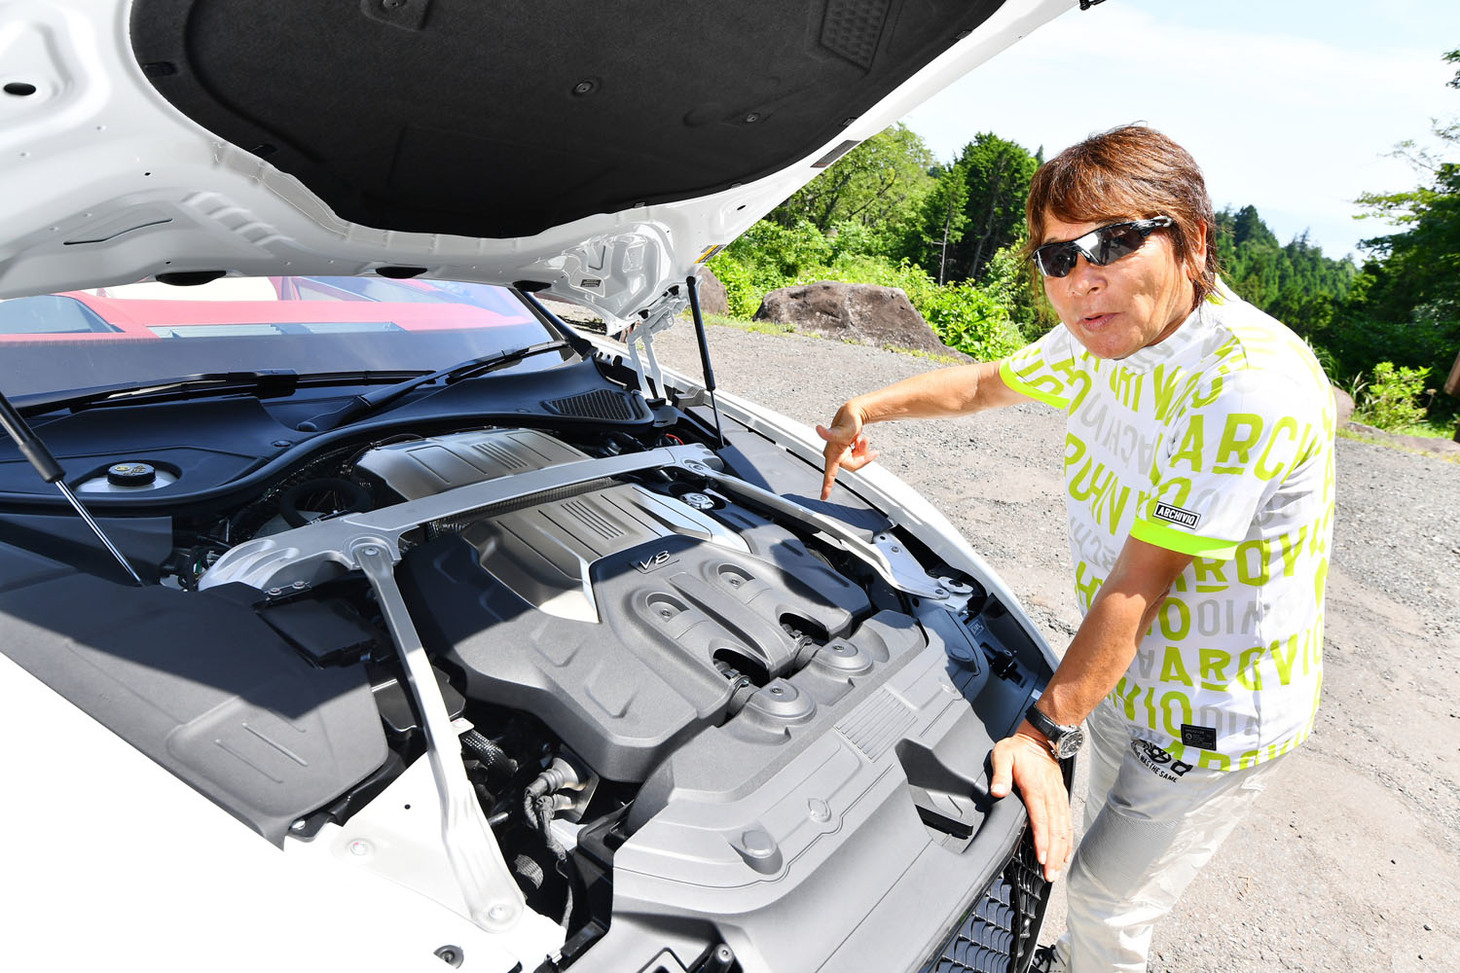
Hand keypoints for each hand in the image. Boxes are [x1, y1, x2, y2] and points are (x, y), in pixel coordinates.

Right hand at [817, 401, 878, 499]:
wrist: (854, 413)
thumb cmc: (848, 421)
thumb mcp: (842, 429)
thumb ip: (831, 433)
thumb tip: (819, 429)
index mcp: (832, 454)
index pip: (829, 473)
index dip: (826, 485)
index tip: (823, 497)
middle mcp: (835, 455)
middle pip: (852, 466)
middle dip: (861, 456)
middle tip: (865, 442)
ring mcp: (841, 454)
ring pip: (856, 461)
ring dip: (863, 451)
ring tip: (862, 438)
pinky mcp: (846, 452)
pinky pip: (858, 457)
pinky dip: (862, 449)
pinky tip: (860, 440)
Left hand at [990, 723, 1072, 881]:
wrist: (1040, 737)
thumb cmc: (1019, 748)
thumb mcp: (1003, 755)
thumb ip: (1000, 774)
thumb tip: (998, 791)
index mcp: (1036, 787)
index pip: (1040, 819)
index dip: (1042, 840)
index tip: (1042, 857)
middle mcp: (1050, 795)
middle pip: (1056, 830)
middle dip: (1054, 854)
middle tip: (1050, 875)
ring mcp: (1058, 797)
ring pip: (1064, 828)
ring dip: (1061, 851)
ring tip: (1057, 870)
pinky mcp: (1061, 797)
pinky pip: (1067, 821)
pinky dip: (1067, 840)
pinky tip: (1065, 852)